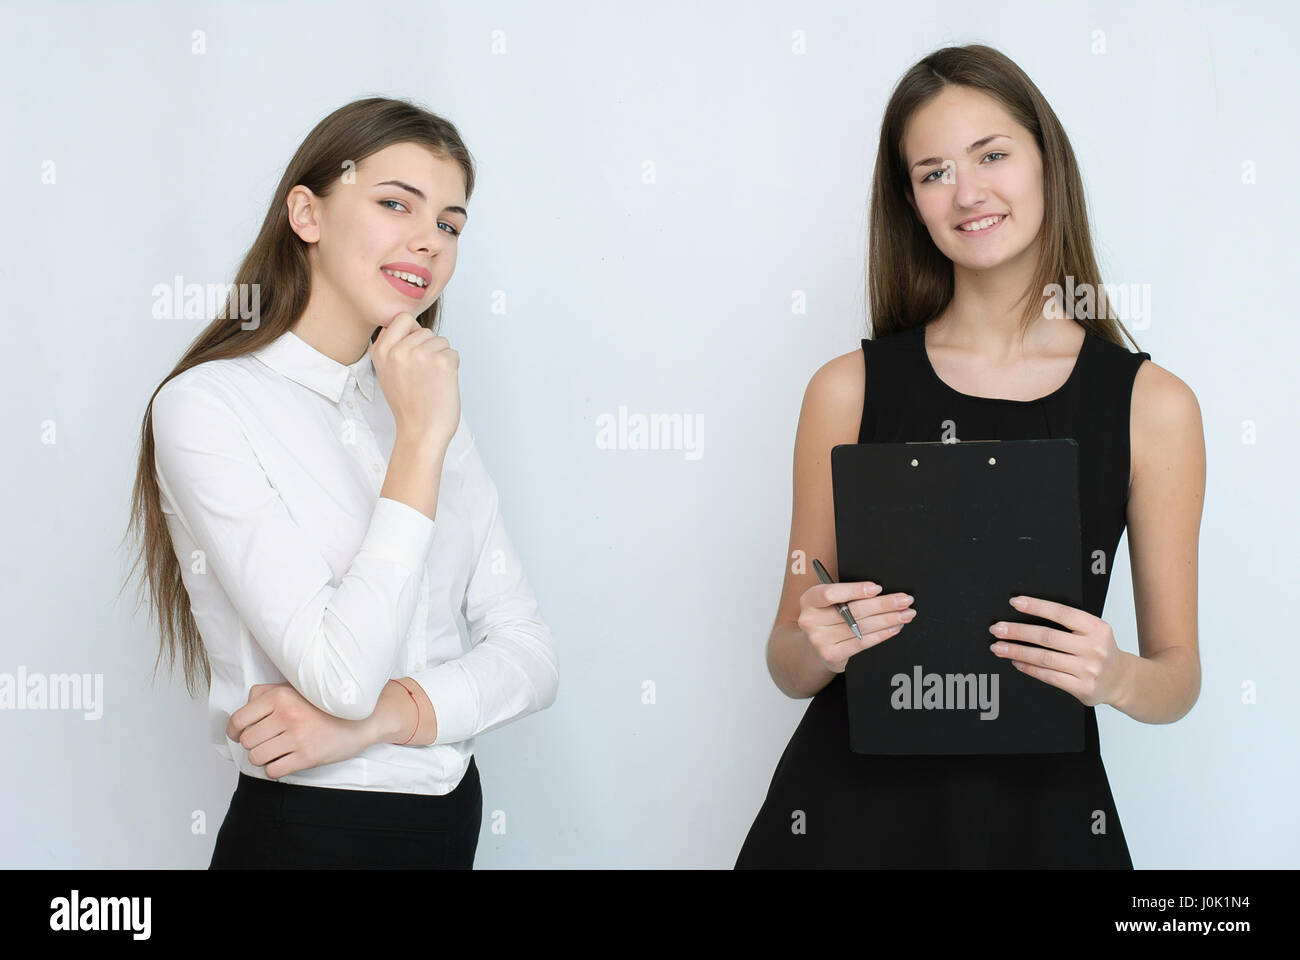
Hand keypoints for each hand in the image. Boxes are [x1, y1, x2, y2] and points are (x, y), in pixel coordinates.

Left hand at [225, 682, 378, 778]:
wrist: (363, 718)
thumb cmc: (328, 704)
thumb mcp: (297, 688)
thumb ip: (268, 692)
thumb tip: (246, 703)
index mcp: (280, 697)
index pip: (238, 720)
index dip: (234, 730)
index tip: (239, 734)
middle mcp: (287, 715)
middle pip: (246, 741)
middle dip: (252, 744)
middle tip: (266, 741)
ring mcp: (297, 737)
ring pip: (256, 757)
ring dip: (263, 757)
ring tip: (276, 751)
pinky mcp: (307, 757)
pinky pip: (273, 771)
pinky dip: (275, 769)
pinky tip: (286, 760)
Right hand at [371, 311, 459, 451]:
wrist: (421, 432)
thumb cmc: (408, 405)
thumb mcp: (387, 373)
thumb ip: (393, 348)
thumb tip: (408, 325)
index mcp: (381, 351)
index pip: (402, 318)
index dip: (413, 332)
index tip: (414, 352)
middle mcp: (398, 350)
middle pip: (425, 331)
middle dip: (429, 349)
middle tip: (423, 376)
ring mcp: (420, 354)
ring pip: (441, 341)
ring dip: (441, 359)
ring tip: (431, 381)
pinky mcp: (441, 361)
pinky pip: (453, 353)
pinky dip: (452, 367)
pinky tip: (441, 384)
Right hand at [797, 580, 916, 673]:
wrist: (815, 646)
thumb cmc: (829, 617)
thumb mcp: (830, 602)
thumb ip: (848, 595)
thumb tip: (881, 591)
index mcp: (809, 600)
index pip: (831, 593)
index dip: (855, 590)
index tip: (878, 588)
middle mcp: (810, 620)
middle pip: (853, 610)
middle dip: (884, 604)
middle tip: (905, 600)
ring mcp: (819, 639)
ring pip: (861, 627)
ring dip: (888, 620)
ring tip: (905, 614)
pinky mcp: (830, 655)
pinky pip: (862, 643)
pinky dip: (882, 635)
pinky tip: (894, 628)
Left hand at [988, 595, 1127, 706]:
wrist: (1121, 680)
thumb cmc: (1099, 651)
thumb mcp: (1093, 631)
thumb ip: (1069, 623)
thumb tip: (1028, 614)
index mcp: (1096, 628)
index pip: (1062, 613)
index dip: (1037, 606)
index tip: (1015, 602)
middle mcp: (1094, 648)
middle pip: (1048, 636)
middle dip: (1018, 632)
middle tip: (997, 629)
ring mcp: (1089, 670)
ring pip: (1045, 658)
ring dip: (1017, 651)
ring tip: (999, 647)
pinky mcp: (1083, 688)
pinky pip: (1049, 676)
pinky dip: (1029, 668)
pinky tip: (1016, 662)